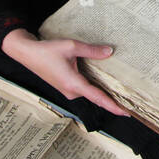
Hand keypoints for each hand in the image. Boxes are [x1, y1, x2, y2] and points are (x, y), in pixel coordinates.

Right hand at [0, 29, 129, 116]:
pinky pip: (84, 90)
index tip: (126, 112)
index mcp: (73, 84)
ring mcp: (68, 91)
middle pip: (96, 97)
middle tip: (131, 101)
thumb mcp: (71, 47)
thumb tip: (109, 52)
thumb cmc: (47, 50)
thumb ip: (91, 51)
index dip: (113, 106)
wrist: (28, 53)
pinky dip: (95, 89)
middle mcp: (71, 91)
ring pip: (90, 93)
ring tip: (121, 92)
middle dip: (112, 100)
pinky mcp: (66, 87)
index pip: (98, 98)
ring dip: (104, 93)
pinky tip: (104, 83)